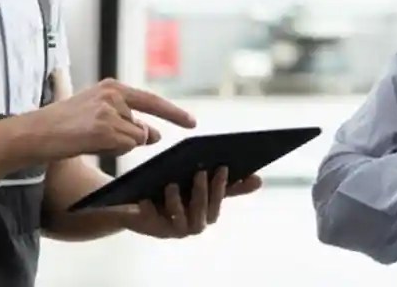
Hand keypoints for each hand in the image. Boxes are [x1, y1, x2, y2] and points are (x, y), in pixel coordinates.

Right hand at [28, 78, 195, 159]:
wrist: (35, 132)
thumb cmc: (64, 127)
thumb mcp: (98, 116)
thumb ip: (127, 121)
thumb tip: (156, 135)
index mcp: (112, 87)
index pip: (150, 100)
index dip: (173, 113)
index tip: (192, 123)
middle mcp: (114, 94)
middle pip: (143, 125)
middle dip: (137, 137)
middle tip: (106, 138)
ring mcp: (110, 111)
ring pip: (135, 138)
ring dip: (120, 145)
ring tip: (88, 138)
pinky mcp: (104, 129)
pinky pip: (125, 146)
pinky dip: (113, 150)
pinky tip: (89, 143)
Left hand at [117, 167, 262, 238]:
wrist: (138, 204)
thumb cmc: (175, 193)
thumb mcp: (199, 185)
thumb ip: (227, 185)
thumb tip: (258, 180)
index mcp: (205, 214)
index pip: (217, 203)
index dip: (221, 187)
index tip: (222, 167)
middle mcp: (192, 225)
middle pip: (201, 212)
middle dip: (202, 192)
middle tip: (200, 171)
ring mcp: (172, 228)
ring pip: (179, 219)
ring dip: (177, 203)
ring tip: (172, 185)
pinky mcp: (150, 227)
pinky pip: (150, 220)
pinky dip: (149, 209)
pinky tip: (146, 196)